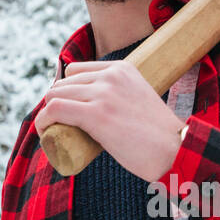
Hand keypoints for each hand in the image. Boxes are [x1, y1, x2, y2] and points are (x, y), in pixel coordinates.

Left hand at [34, 60, 183, 181]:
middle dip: (55, 104)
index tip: (66, 112)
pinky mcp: (96, 114)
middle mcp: (111, 75)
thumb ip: (122, 96)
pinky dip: (43, 121)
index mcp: (121, 68)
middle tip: (60, 127)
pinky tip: (43, 131)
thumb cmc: (158, 136)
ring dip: (47, 114)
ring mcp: (103, 93)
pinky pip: (54, 110)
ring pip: (55, 95)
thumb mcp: (138, 100)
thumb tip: (106, 111)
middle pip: (63, 84)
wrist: (176, 151)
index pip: (76, 71)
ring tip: (52, 132)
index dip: (66, 92)